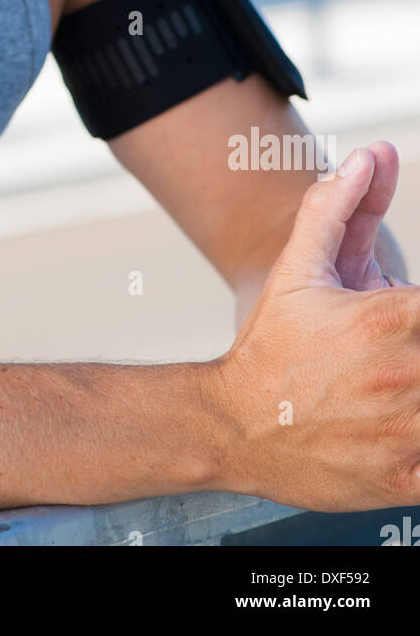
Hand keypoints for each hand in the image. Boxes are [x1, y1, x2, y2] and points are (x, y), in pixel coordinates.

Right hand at [212, 144, 419, 511]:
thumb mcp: (299, 267)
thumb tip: (368, 156)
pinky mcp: (406, 480)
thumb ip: (336, 207)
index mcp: (392, 319)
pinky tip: (406, 420)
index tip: (412, 314)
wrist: (234, 426)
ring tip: (404, 377)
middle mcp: (405, 375)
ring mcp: (408, 433)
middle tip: (404, 348)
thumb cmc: (272, 346)